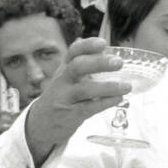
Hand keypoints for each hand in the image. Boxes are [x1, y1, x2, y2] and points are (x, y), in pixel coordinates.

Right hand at [25, 38, 131, 164]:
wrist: (40, 124)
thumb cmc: (61, 97)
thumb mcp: (67, 79)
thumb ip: (83, 65)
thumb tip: (103, 49)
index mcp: (64, 69)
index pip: (73, 52)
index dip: (88, 46)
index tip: (103, 43)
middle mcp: (62, 81)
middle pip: (77, 67)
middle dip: (98, 63)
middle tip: (118, 63)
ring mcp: (64, 98)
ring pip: (84, 89)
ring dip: (108, 87)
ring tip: (126, 86)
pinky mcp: (69, 115)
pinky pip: (88, 108)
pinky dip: (105, 102)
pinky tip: (118, 99)